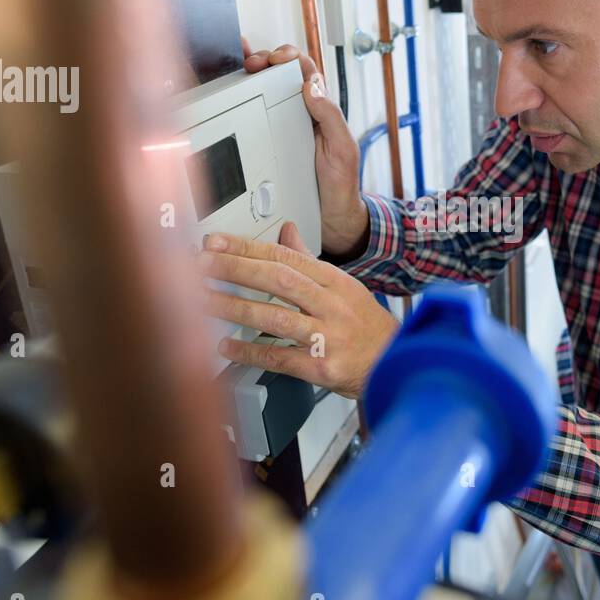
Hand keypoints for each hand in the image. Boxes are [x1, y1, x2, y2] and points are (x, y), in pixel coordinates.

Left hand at [199, 221, 398, 399]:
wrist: (397, 364)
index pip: (285, 257)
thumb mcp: (344, 287)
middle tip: (202, 265)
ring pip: (275, 317)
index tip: (216, 243)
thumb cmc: (367, 327)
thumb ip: (309, 261)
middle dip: (235, 270)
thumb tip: (287, 232)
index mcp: (335, 282)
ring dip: (235, 308)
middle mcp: (332, 306)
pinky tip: (228, 346)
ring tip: (203, 302)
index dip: (246, 248)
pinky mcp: (325, 368)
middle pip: (278, 280)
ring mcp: (329, 337)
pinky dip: (251, 352)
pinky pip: (282, 358)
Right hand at [242, 39, 368, 257]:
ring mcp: (284, 129)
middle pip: (280, 76)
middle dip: (264, 61)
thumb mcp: (342, 148)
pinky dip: (241, 104)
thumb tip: (311, 87)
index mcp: (322, 110)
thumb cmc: (340, 184)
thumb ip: (330, 116)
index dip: (290, 57)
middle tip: (250, 64)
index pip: (305, 71)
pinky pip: (255, 119)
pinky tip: (230, 95)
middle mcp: (302, 115)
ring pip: (265, 93)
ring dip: (250, 77)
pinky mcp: (270, 145)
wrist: (329, 218)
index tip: (276, 59)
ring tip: (238, 69)